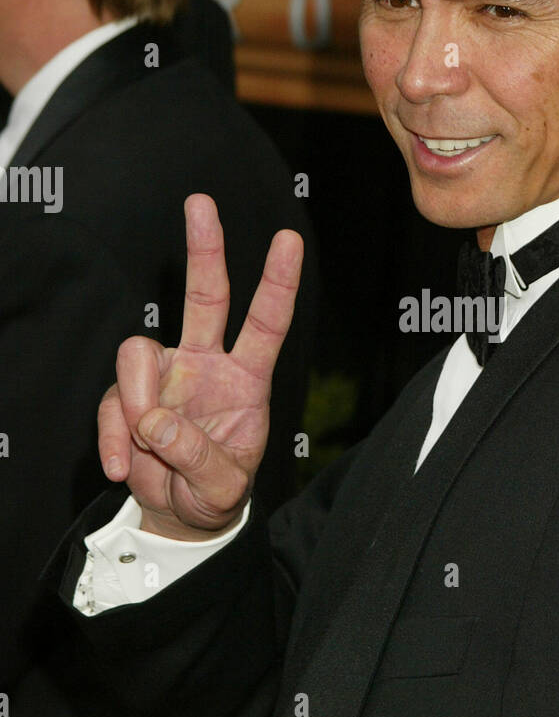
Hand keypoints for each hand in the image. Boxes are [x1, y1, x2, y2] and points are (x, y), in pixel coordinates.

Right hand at [97, 194, 303, 540]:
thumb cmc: (216, 493)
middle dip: (205, 248)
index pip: (268, 322)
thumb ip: (197, 458)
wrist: (180, 514)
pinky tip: (123, 468)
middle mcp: (207, 363)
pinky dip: (112, 438)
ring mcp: (165, 375)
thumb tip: (155, 421)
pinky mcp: (128, 396)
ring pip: (137, 352)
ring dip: (134, 403)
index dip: (278, 282)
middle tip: (200, 202)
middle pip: (206, 295)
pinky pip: (111, 403)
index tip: (289, 238)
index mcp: (247, 377)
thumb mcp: (222, 487)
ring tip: (145, 448)